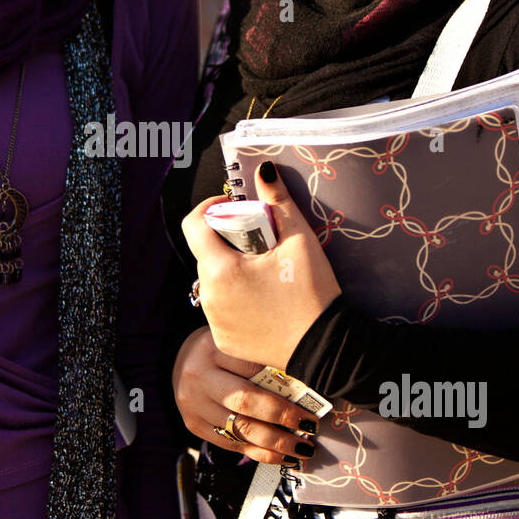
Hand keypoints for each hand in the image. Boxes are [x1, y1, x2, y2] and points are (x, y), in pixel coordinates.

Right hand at [172, 325, 319, 464]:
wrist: (181, 362)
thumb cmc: (221, 353)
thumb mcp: (238, 345)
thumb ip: (264, 362)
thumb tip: (306, 390)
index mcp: (213, 348)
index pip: (253, 367)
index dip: (284, 383)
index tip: (310, 396)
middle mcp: (199, 376)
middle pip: (245, 401)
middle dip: (283, 416)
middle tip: (310, 426)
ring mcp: (194, 403)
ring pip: (239, 429)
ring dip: (276, 443)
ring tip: (302, 448)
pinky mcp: (194, 425)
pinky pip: (231, 445)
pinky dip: (260, 453)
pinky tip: (281, 456)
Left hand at [181, 162, 340, 369]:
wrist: (325, 348)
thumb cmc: (313, 293)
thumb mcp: (300, 241)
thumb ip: (278, 202)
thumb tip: (264, 170)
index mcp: (222, 269)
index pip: (194, 225)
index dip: (210, 209)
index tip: (232, 207)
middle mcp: (210, 297)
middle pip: (206, 254)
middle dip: (227, 241)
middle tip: (259, 241)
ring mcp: (214, 322)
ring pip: (213, 282)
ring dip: (230, 270)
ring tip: (263, 273)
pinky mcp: (223, 340)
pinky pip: (221, 310)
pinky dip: (235, 300)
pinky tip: (262, 300)